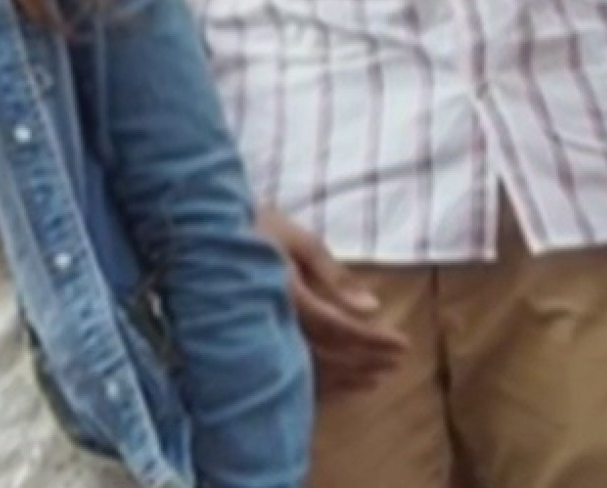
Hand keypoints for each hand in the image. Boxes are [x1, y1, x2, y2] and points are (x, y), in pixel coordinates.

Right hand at [257, 208, 407, 393]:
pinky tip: (340, 379)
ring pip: (309, 367)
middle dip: (367, 358)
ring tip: (378, 374)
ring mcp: (260, 334)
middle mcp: (272, 320)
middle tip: (399, 360)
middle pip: (328, 352)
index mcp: (286, 294)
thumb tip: (371, 306)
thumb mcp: (300, 240)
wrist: (203, 232)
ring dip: (348, 374)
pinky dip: (321, 378)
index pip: (337, 326)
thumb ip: (335, 274)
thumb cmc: (256, 228)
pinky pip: (290, 369)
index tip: (403, 345)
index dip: (371, 339)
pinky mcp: (253, 339)